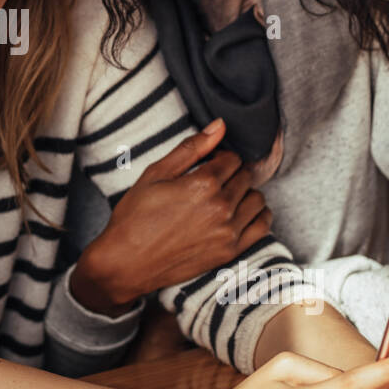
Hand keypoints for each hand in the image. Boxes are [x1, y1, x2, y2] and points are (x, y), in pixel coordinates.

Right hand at [71, 119, 271, 314]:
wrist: (126, 262)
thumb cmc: (135, 216)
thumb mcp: (155, 174)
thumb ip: (190, 148)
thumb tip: (220, 125)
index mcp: (203, 184)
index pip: (232, 159)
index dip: (221, 157)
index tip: (209, 164)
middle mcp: (221, 207)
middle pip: (246, 177)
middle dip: (233, 174)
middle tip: (213, 181)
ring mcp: (228, 232)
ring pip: (257, 199)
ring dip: (245, 193)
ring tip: (224, 197)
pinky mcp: (230, 251)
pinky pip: (262, 226)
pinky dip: (257, 215)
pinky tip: (241, 213)